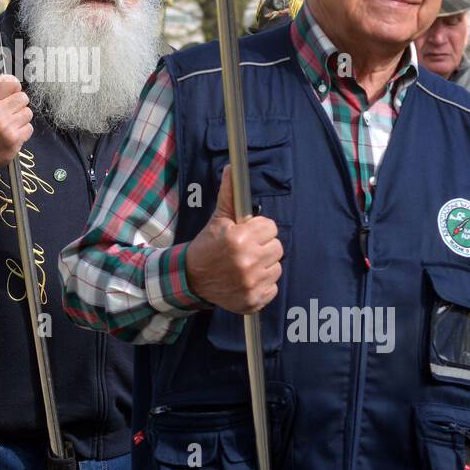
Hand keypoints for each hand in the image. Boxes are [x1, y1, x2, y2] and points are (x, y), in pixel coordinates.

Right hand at [0, 56, 32, 173]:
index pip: (11, 81)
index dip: (12, 87)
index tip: (7, 94)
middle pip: (23, 97)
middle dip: (17, 104)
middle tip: (7, 112)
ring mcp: (6, 126)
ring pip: (28, 112)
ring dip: (20, 118)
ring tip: (8, 123)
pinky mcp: (14, 140)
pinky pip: (29, 127)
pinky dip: (22, 131)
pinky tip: (11, 133)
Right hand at [185, 165, 283, 314]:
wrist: (191, 278)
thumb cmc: (207, 246)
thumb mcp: (218, 219)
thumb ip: (230, 195)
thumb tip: (231, 169)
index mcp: (239, 239)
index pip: (271, 227)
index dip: (260, 229)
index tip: (248, 234)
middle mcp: (247, 262)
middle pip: (277, 247)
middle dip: (264, 246)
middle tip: (247, 250)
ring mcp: (251, 284)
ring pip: (277, 268)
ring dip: (264, 266)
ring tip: (246, 265)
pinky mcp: (254, 301)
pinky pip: (273, 288)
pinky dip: (263, 285)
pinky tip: (247, 280)